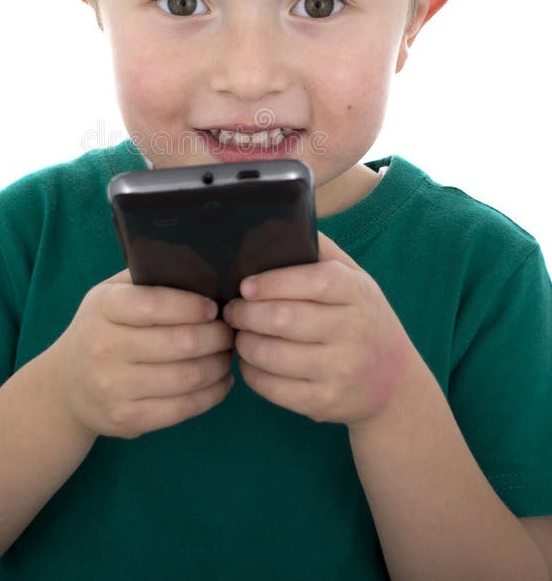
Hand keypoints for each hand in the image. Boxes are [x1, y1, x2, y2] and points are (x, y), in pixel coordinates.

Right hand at [60, 270, 234, 438]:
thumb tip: (200, 270)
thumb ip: (147, 279)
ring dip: (219, 365)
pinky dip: (212, 394)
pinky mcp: (128, 420)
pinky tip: (221, 382)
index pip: (154, 304)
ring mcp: (114, 388)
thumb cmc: (101, 328)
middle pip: (180, 342)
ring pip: (187, 377)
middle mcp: (104, 348)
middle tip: (229, 331)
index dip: (192, 306)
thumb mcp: (111, 294)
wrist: (66, 385)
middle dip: (216, 336)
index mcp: (103, 308)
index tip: (214, 308)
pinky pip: (182, 409)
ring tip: (227, 354)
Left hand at [222, 231, 415, 429]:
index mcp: (358, 291)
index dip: (272, 283)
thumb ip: (320, 252)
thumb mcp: (354, 279)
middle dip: (246, 314)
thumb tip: (275, 223)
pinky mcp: (326, 403)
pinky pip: (273, 388)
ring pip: (273, 356)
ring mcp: (341, 370)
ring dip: (244, 344)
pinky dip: (252, 373)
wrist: (395, 383)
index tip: (244, 285)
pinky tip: (251, 362)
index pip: (312, 281)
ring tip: (238, 334)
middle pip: (285, 320)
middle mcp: (354, 330)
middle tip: (232, 311)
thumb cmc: (361, 318)